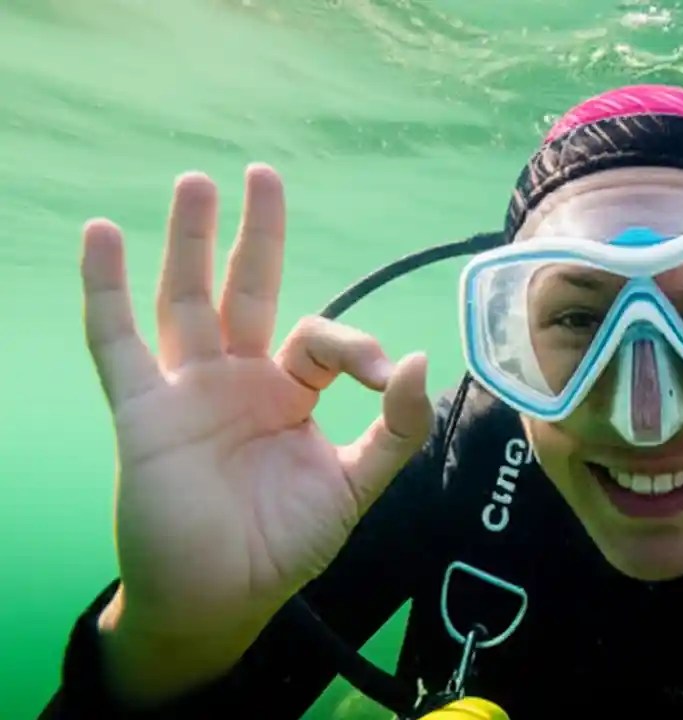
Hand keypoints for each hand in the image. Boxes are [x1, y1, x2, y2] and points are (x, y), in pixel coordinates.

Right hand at [82, 164, 432, 651]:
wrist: (222, 600)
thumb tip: (421, 361)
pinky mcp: (143, 412)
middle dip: (257, 234)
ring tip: (195, 182)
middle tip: (262, 173)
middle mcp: (238, 380)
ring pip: (186, 300)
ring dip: (189, 241)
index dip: (357, 347)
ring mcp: (188, 390)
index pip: (322, 340)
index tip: (384, 378)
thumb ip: (396, 430)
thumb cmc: (284, 544)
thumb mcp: (355, 485)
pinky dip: (106, 290)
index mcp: (290, 393)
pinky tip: (103, 236)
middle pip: (248, 290)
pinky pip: (117, 343)